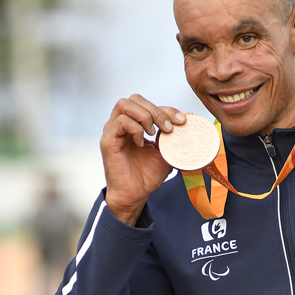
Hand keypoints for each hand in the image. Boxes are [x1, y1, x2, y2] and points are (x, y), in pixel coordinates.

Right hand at [100, 95, 186, 224]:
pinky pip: (121, 122)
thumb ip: (171, 139)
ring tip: (154, 134)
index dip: (166, 109)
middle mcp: (121, 124)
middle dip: (156, 110)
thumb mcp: (165, 154)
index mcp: (134, 124)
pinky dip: (135, 129)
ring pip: (124, 104)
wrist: (135, 195)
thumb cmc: (146, 176)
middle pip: (135, 98)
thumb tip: (186, 126)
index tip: (182, 120)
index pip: (148, 105)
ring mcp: (112, 130)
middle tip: (168, 128)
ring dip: (145, 116)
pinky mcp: (108, 140)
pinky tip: (142, 143)